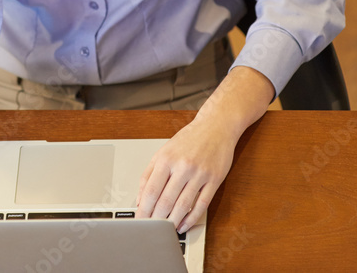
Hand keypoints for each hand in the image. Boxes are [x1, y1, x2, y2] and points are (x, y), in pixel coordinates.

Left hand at [134, 116, 238, 232]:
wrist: (215, 127)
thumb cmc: (188, 140)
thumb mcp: (163, 151)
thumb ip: (149, 174)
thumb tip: (140, 198)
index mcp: (166, 159)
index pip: (151, 190)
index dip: (144, 209)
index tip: (140, 219)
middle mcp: (182, 166)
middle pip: (166, 200)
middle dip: (157, 218)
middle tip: (151, 229)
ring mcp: (199, 174)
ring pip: (183, 205)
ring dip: (173, 221)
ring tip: (166, 230)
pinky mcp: (214, 180)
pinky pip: (202, 204)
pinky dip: (191, 218)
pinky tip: (184, 224)